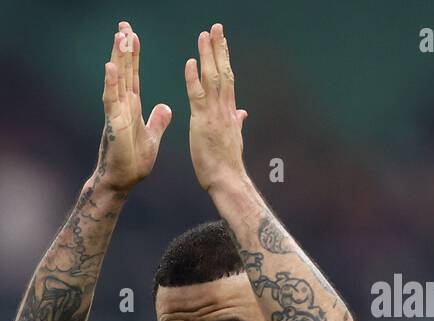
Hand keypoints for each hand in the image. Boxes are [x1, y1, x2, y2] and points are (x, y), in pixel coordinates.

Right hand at [96, 21, 171, 192]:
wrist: (123, 182)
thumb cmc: (133, 163)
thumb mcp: (152, 137)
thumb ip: (157, 121)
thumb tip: (166, 108)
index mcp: (133, 107)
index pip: (134, 75)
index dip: (134, 55)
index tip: (133, 34)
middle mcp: (123, 106)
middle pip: (124, 71)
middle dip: (123, 48)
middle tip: (123, 25)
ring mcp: (116, 113)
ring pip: (117, 80)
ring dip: (118, 58)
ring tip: (119, 36)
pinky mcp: (113, 124)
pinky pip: (111, 100)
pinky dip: (111, 83)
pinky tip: (111, 67)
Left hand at [185, 23, 248, 191]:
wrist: (227, 179)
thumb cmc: (226, 164)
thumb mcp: (233, 138)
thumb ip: (236, 122)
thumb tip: (242, 113)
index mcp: (229, 111)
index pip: (228, 78)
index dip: (224, 58)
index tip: (223, 41)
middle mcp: (224, 108)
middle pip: (223, 71)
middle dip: (219, 48)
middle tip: (216, 27)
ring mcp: (215, 114)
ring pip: (212, 79)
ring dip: (208, 55)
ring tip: (204, 35)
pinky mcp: (203, 122)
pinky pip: (198, 96)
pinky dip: (194, 79)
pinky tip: (191, 62)